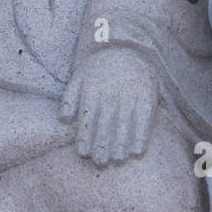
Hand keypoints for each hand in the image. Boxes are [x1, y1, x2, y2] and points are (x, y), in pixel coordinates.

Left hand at [59, 49, 157, 164]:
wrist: (127, 48)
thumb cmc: (99, 68)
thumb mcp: (79, 76)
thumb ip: (69, 98)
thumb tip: (64, 120)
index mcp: (92, 90)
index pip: (87, 118)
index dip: (85, 137)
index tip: (83, 153)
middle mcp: (110, 93)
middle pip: (105, 125)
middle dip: (101, 146)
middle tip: (100, 162)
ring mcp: (129, 95)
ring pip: (124, 124)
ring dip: (120, 145)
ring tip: (116, 160)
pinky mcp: (147, 96)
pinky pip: (144, 120)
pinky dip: (141, 136)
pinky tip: (137, 151)